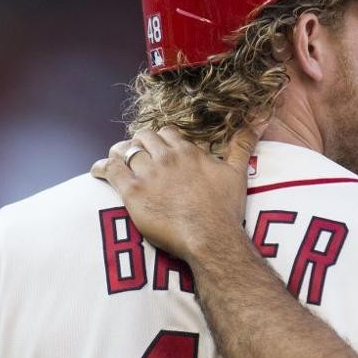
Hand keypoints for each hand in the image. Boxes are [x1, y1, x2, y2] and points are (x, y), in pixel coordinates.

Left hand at [92, 126, 258, 262]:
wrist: (211, 238)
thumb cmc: (225, 209)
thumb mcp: (237, 172)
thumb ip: (243, 144)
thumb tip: (261, 118)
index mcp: (187, 151)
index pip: (166, 132)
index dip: (159, 139)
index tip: (157, 147)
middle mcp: (166, 157)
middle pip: (143, 138)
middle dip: (137, 143)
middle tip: (134, 155)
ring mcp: (148, 174)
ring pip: (124, 150)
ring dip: (118, 153)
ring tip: (114, 160)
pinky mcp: (132, 193)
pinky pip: (110, 171)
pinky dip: (101, 167)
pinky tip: (96, 171)